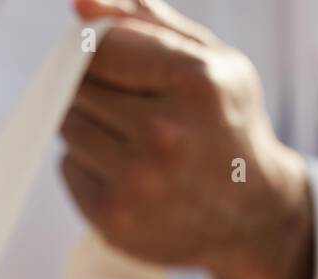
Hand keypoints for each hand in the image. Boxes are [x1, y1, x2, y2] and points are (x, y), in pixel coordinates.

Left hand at [64, 0, 315, 278]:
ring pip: (67, 126)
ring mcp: (137, 182)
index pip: (101, 48)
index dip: (97, 50)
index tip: (108, 60)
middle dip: (94, 88)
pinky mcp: (114, 218)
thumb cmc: (225, 124)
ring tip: (129, 137)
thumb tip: (81, 4)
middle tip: (127, 104)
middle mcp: (165, 135)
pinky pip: (68, 168)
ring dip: (87, 125)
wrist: (250, 213)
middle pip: (78, 87)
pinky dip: (87, 164)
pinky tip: (126, 170)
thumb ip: (146, 23)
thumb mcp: (209, 61)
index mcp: (196, 83)